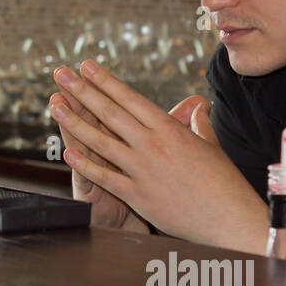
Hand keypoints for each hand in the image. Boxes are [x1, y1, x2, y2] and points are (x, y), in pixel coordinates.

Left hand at [51, 62, 267, 253]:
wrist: (230, 219)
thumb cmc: (224, 183)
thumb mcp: (211, 145)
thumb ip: (199, 124)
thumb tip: (198, 107)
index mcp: (171, 129)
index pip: (130, 98)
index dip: (106, 80)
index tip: (86, 66)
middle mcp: (153, 145)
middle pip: (110, 113)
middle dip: (82, 91)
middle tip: (61, 74)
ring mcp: (143, 170)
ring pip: (101, 142)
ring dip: (74, 122)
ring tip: (54, 106)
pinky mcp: (138, 195)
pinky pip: (106, 176)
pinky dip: (85, 165)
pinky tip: (67, 153)